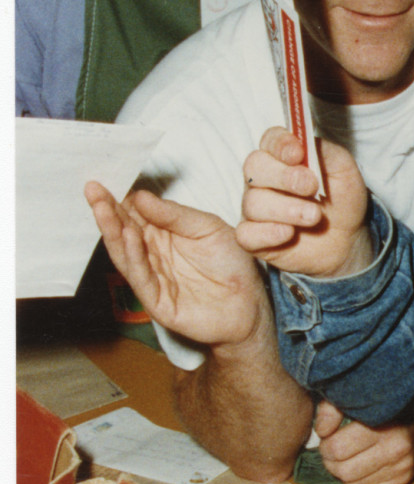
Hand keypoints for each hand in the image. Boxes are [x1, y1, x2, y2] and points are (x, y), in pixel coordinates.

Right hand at [86, 182, 267, 346]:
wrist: (251, 304)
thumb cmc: (231, 264)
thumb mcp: (207, 227)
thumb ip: (175, 215)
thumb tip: (141, 196)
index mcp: (162, 233)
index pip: (134, 214)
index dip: (119, 198)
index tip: (104, 180)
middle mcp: (152, 254)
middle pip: (123, 230)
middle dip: (107, 210)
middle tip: (93, 189)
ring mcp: (152, 277)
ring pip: (125, 253)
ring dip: (112, 230)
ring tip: (102, 208)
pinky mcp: (156, 300)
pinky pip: (140, 277)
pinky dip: (133, 256)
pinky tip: (128, 236)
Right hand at [237, 127, 370, 277]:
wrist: (347, 240)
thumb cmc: (341, 201)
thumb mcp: (344, 170)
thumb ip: (326, 152)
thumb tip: (304, 143)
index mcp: (282, 157)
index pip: (270, 140)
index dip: (280, 144)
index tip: (298, 154)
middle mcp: (263, 179)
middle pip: (254, 167)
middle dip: (283, 176)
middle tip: (311, 187)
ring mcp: (256, 208)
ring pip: (253, 202)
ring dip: (286, 209)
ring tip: (314, 216)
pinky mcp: (254, 237)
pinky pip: (246, 234)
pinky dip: (268, 233)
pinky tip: (289, 233)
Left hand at [312, 399, 413, 483]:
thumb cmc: (382, 409)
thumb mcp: (356, 400)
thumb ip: (333, 410)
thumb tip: (322, 431)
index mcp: (382, 426)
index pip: (338, 448)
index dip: (326, 446)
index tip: (328, 440)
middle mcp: (396, 448)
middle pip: (344, 470)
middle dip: (331, 462)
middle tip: (334, 453)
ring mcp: (402, 467)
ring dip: (343, 475)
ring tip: (347, 460)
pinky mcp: (404, 480)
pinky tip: (359, 471)